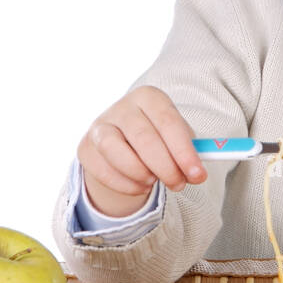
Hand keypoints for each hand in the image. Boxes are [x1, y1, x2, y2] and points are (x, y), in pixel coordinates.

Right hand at [77, 85, 206, 217]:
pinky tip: (140, 186)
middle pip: (143, 138)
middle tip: (179, 184)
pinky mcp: (85, 147)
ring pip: (116, 151)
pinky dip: (125, 184)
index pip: (168, 121)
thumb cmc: (159, 138)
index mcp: (149, 97)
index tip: (198, 174)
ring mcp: (99, 125)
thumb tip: (197, 173)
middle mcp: (122, 107)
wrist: (126, 142)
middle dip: (166, 167)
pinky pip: (103, 169)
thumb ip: (189, 153)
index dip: (184, 151)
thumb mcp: (178, 138)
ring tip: (155, 181)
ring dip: (141, 174)